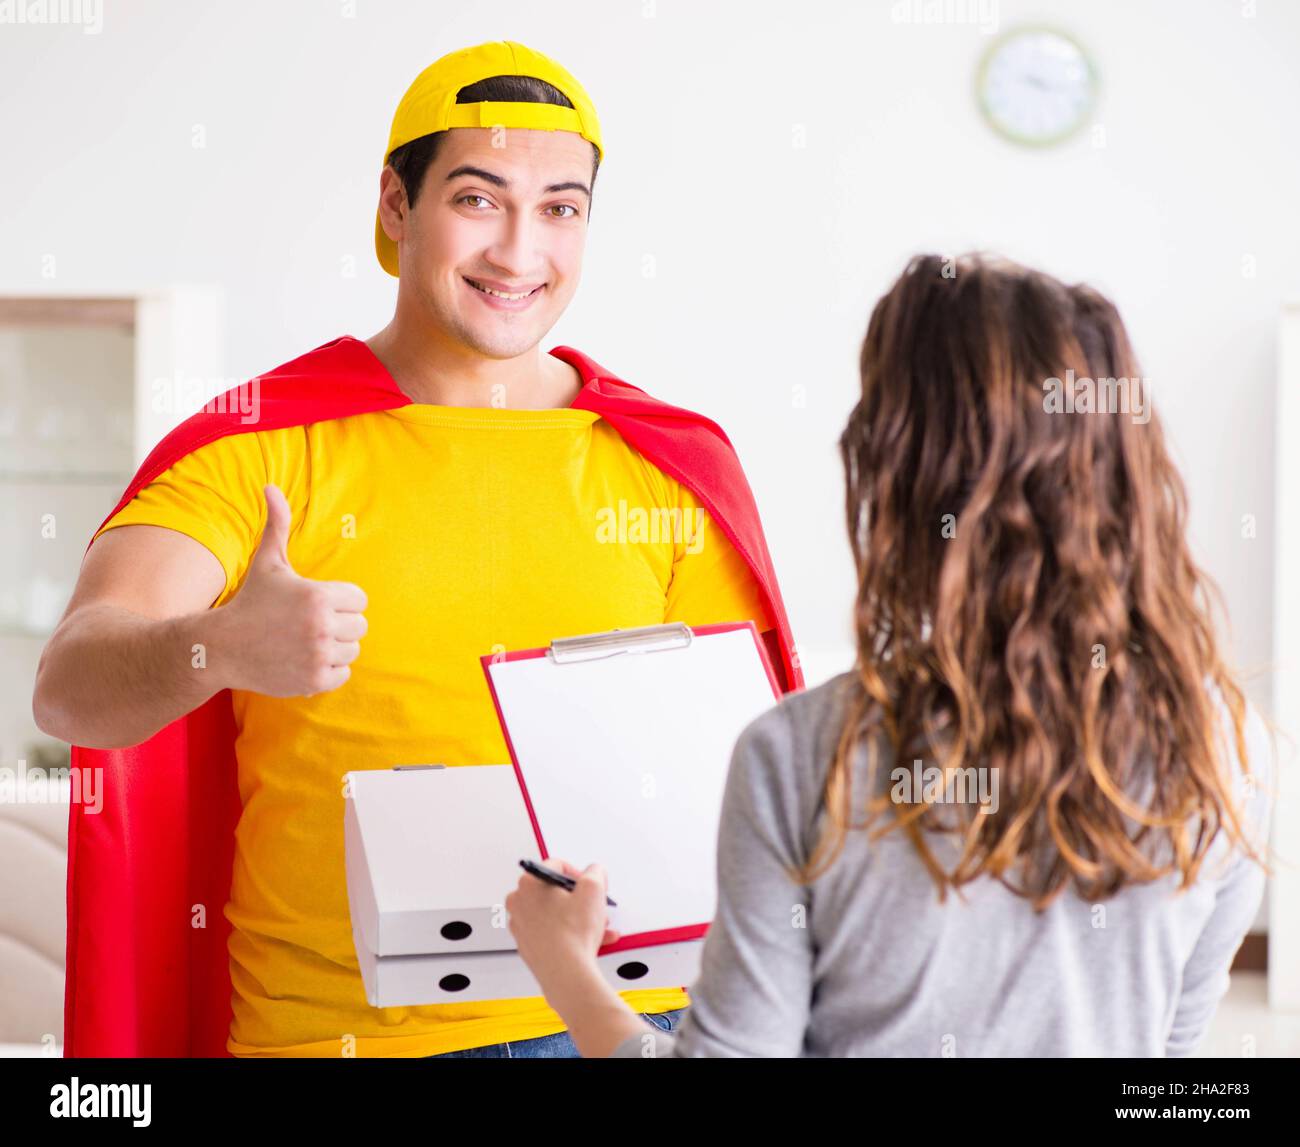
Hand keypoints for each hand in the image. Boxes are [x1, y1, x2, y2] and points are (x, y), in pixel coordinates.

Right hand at [215, 483, 367, 696]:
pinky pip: (343, 674)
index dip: (340, 601)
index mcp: (318, 596)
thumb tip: (270, 487)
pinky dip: (328, 671)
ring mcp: (318, 656)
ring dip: (333, 648)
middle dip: (338, 625)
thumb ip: (277, 525)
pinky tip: (303, 660)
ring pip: (352, 650)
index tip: (315, 604)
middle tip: (307, 624)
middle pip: (360, 626)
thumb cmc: (250, 601)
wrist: (222, 647)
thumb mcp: (268, 562)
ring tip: (303, 641)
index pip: (360, 600)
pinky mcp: (314, 681)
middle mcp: (321, 626)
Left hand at [506, 859, 619, 1001]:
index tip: (590, 886)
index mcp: (529, 883)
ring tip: (600, 927)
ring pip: (556, 914)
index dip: (579, 875)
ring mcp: (521, 927)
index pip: (557, 866)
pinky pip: (552, 933)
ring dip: (580, 918)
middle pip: (555, 892)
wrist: (566, 974)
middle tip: (595, 906)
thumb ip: (595, 873)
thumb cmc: (573, 934)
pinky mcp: (528, 946)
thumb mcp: (593, 890)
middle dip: (580, 900)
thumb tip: (594, 872)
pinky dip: (571, 934)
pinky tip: (592, 941)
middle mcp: (519, 903)